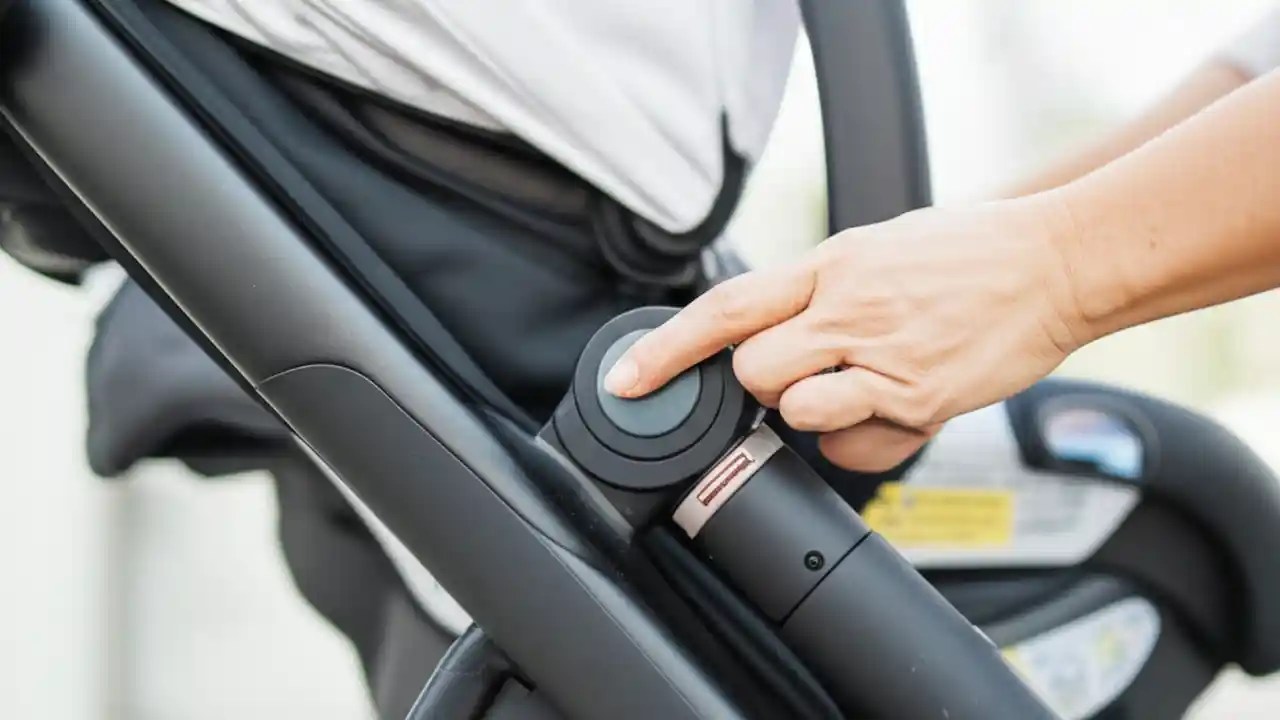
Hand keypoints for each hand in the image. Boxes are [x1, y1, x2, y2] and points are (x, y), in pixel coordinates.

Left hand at [604, 195, 1089, 470]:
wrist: (1057, 262)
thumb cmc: (968, 254)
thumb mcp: (877, 248)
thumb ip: (816, 287)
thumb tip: (762, 329)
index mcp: (832, 265)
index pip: (727, 307)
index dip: (666, 348)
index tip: (626, 382)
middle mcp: (849, 309)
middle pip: (751, 370)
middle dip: (761, 382)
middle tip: (806, 367)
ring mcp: (884, 358)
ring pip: (796, 410)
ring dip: (811, 410)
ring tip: (856, 384)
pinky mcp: (919, 401)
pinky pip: (851, 449)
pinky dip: (858, 441)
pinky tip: (890, 408)